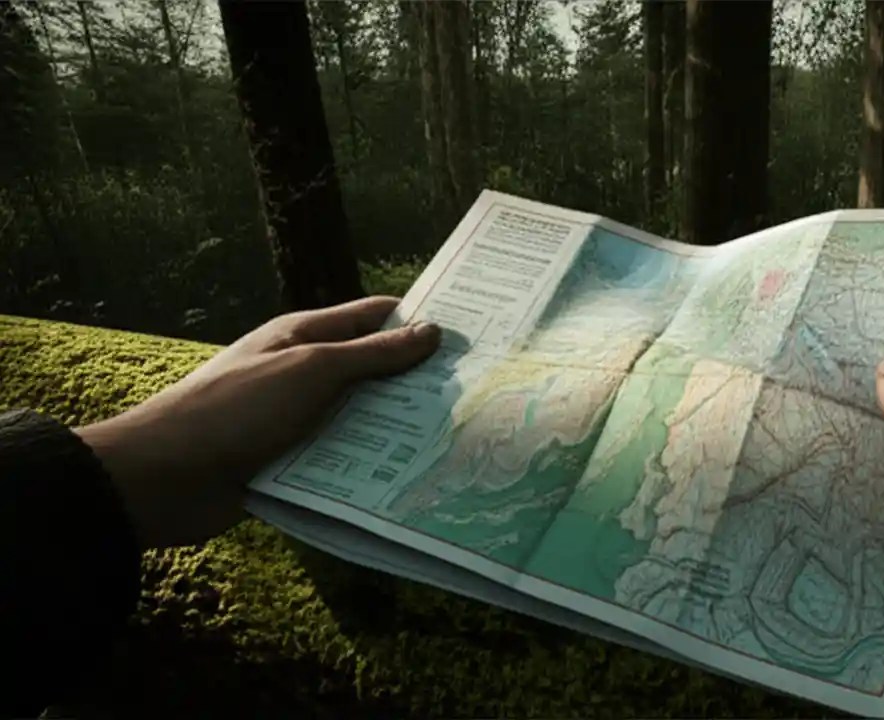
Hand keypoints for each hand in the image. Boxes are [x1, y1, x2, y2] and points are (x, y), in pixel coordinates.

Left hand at [76, 297, 440, 548]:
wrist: (164, 478)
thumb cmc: (236, 408)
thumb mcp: (312, 370)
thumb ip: (372, 354)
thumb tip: (431, 331)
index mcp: (305, 336)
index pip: (374, 317)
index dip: (419, 320)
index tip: (471, 333)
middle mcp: (305, 374)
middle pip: (374, 372)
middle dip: (419, 381)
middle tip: (478, 394)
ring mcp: (298, 421)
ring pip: (363, 420)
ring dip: (399, 431)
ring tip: (457, 441)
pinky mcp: (293, 464)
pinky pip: (344, 462)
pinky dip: (373, 467)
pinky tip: (413, 479)